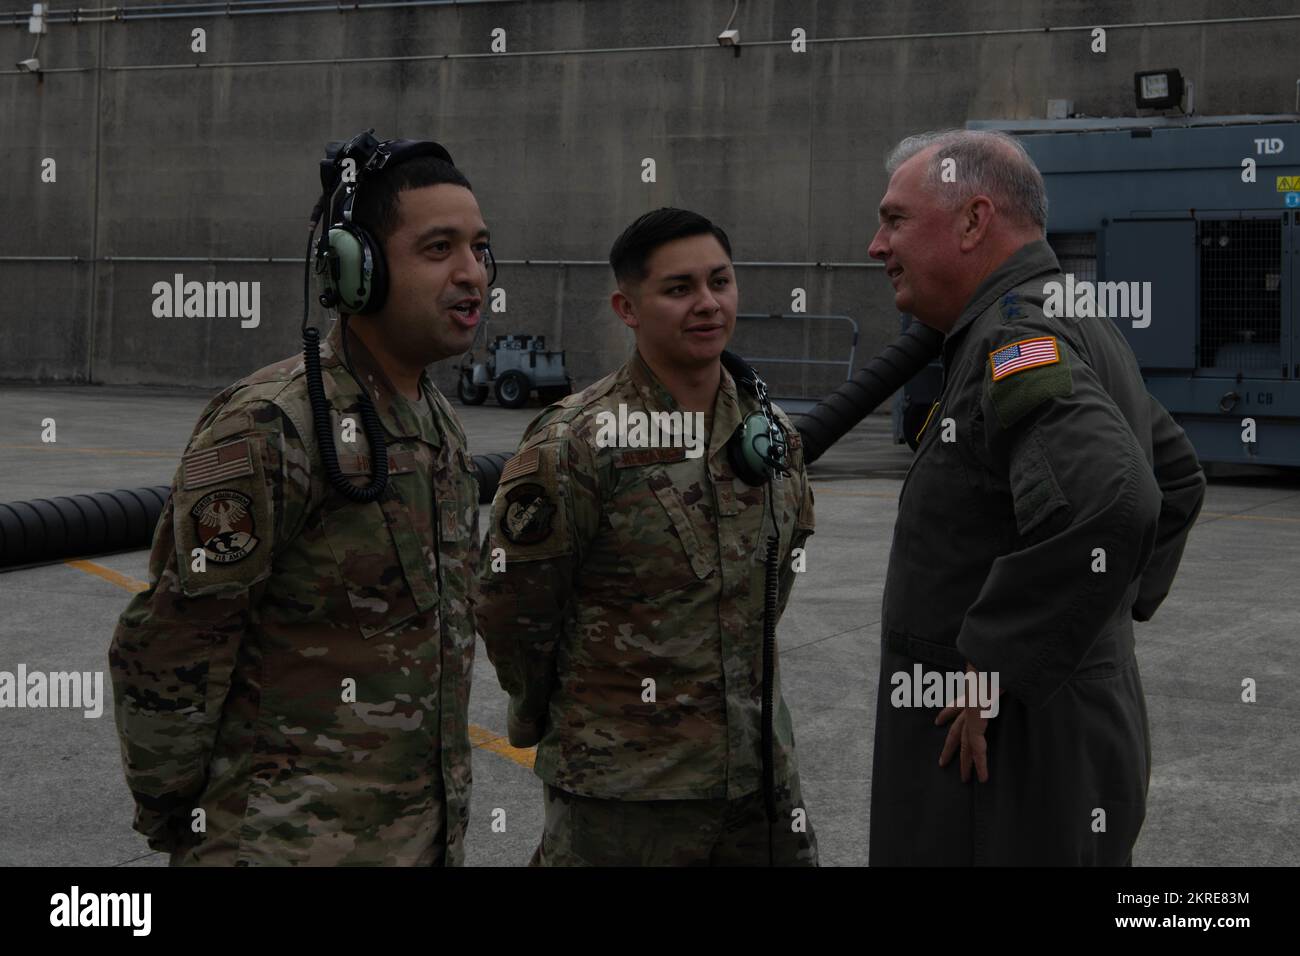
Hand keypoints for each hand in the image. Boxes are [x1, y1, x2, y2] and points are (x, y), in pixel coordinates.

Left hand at [935, 662, 1002, 782]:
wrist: (992, 656)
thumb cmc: (999, 660)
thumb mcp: (1000, 667)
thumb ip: (1002, 670)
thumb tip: (1013, 664)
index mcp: (974, 690)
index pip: (959, 705)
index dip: (949, 712)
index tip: (938, 719)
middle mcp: (970, 703)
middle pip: (958, 730)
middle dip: (951, 746)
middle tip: (942, 761)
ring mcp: (972, 713)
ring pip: (966, 744)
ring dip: (966, 762)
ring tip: (964, 779)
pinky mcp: (977, 721)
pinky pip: (978, 747)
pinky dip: (981, 763)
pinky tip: (982, 777)